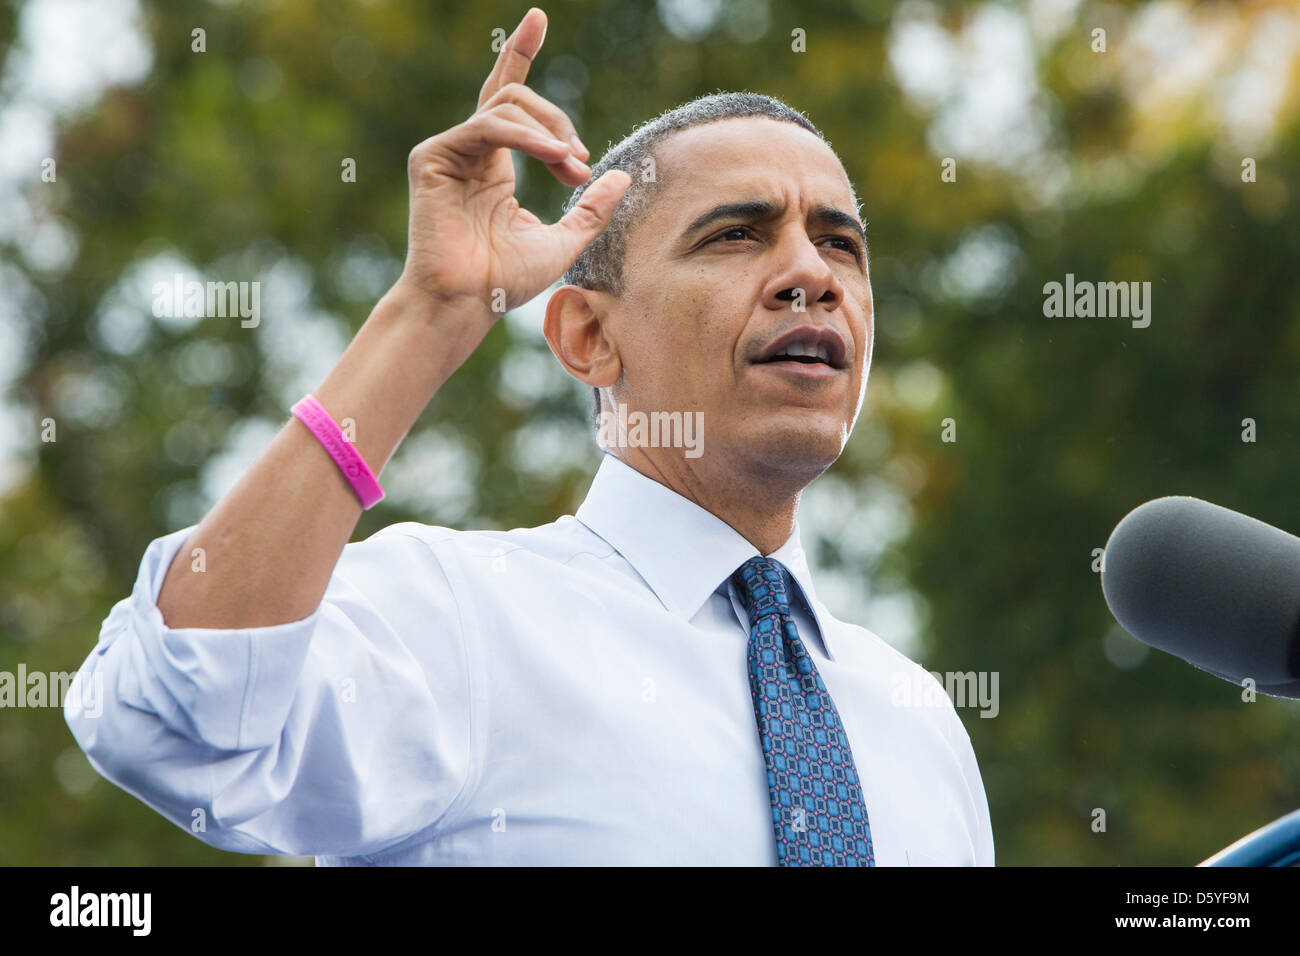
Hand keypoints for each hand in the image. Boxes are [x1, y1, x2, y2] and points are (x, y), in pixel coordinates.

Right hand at [398, 7, 630, 320]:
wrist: (467, 304)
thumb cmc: (505, 282)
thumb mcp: (565, 241)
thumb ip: (592, 208)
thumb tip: (623, 176)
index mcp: (493, 167)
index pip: (506, 97)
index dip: (520, 54)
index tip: (538, 19)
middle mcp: (469, 152)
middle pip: (517, 98)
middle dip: (559, 122)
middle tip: (582, 164)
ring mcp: (447, 152)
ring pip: (505, 105)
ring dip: (549, 130)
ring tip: (572, 167)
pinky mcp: (432, 156)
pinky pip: (488, 126)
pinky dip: (527, 137)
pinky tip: (554, 157)